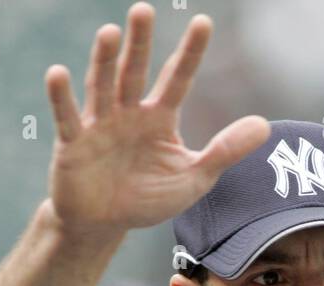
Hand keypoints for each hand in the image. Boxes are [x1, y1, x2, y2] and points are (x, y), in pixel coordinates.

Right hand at [45, 4, 268, 236]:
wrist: (105, 226)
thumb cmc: (148, 199)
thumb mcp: (194, 179)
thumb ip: (225, 151)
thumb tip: (265, 125)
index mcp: (159, 118)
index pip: (178, 79)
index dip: (190, 53)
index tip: (204, 22)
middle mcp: (128, 112)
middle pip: (135, 72)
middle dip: (140, 43)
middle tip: (143, 10)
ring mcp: (99, 124)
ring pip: (102, 86)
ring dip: (104, 60)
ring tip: (110, 33)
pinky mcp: (73, 144)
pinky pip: (69, 118)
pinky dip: (62, 97)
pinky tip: (59, 73)